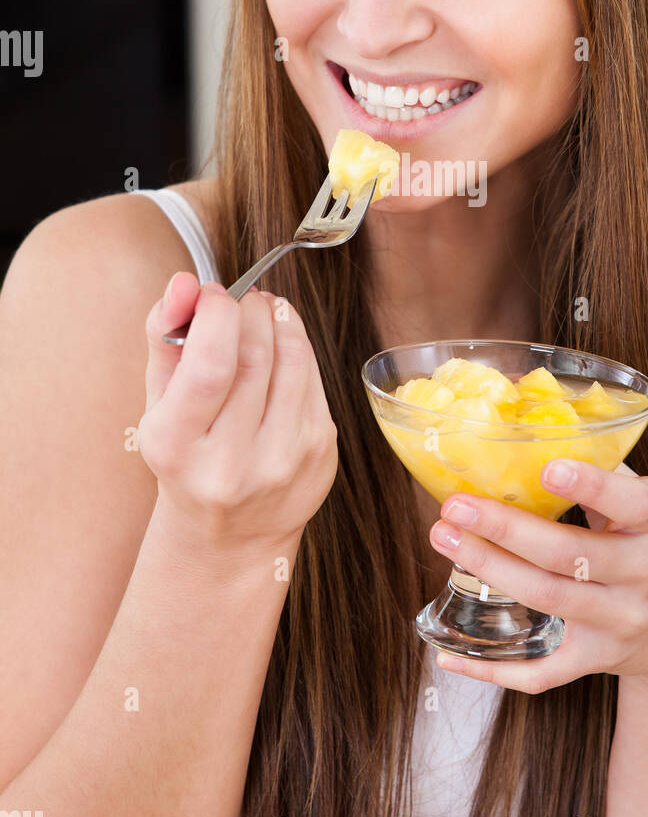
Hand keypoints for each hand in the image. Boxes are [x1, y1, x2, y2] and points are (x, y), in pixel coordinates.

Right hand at [138, 273, 338, 557]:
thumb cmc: (188, 456)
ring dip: (277, 318)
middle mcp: (232, 463)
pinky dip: (297, 345)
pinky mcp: (320, 452)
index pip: (211, 366)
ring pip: (293, 359)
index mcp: (178, 449)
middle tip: (237, 299)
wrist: (230, 534)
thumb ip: (164, 336)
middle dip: (247, 309)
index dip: (216, 313)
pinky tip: (280, 343)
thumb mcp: (158, 402)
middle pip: (255, 355)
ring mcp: (284, 460)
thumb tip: (186, 282)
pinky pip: (314, 376)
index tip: (211, 294)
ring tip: (260, 311)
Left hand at [428, 458, 647, 693]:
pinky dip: (493, 668)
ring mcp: (621, 622)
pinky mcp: (598, 658)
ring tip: (446, 539)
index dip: (589, 485)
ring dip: (490, 569)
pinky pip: (542, 672)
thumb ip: (605, 471)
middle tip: (456, 505)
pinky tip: (448, 653)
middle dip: (505, 529)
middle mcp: (644, 575)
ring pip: (548, 599)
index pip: (629, 504)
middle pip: (567, 555)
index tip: (548, 468)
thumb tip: (542, 427)